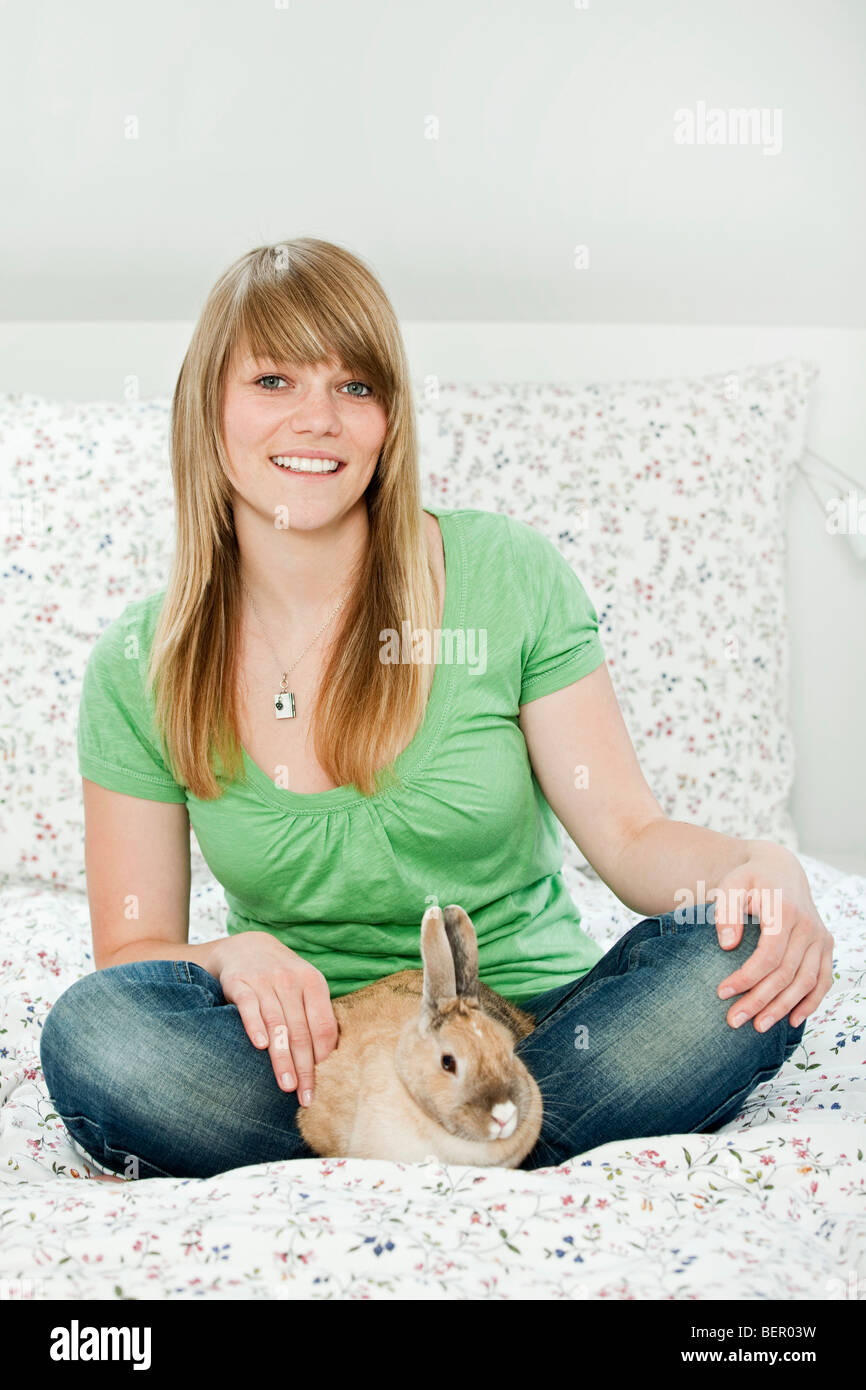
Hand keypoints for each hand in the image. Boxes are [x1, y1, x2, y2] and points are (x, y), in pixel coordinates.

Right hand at [210, 932, 338, 1103]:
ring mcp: (264, 980)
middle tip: (306, 1097)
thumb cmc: (282, 978)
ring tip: (287, 1085)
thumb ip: (315, 1016)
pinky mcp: (239, 982)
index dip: (325, 1057)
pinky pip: (249, 1007)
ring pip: (278, 1024)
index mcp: (313, 983)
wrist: (246, 947)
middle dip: (306, 1068)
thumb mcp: (304, 988)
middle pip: (302, 1031)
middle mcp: (291, 980)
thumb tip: (327, 1060)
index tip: (324, 1084)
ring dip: (282, 1058)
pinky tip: (260, 1046)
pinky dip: (255, 1026)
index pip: (324, 1026)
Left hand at [711, 845, 833, 1032]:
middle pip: (786, 974)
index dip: (746, 978)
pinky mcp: (826, 945)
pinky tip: (791, 1020)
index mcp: (785, 910)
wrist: (780, 869)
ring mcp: (820, 937)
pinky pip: (823, 980)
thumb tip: (727, 945)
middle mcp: (808, 926)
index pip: (768, 955)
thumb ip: (727, 911)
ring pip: (806, 982)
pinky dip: (811, 1002)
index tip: (722, 993)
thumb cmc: (749, 879)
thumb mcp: (731, 885)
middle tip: (734, 1021)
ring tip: (758, 1026)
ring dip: (783, 1008)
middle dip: (760, 1001)